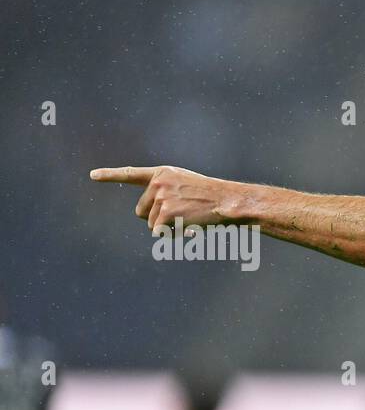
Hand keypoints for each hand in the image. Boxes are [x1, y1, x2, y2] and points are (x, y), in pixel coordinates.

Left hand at [89, 165, 242, 234]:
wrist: (227, 201)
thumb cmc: (213, 197)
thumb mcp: (187, 186)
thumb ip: (166, 193)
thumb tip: (154, 224)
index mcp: (163, 174)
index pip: (131, 174)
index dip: (110, 175)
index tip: (92, 175)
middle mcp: (158, 183)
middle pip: (141, 211)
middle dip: (156, 219)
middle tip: (180, 217)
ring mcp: (160, 197)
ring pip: (151, 225)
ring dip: (168, 228)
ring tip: (189, 220)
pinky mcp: (165, 213)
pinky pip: (159, 233)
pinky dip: (171, 236)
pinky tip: (188, 228)